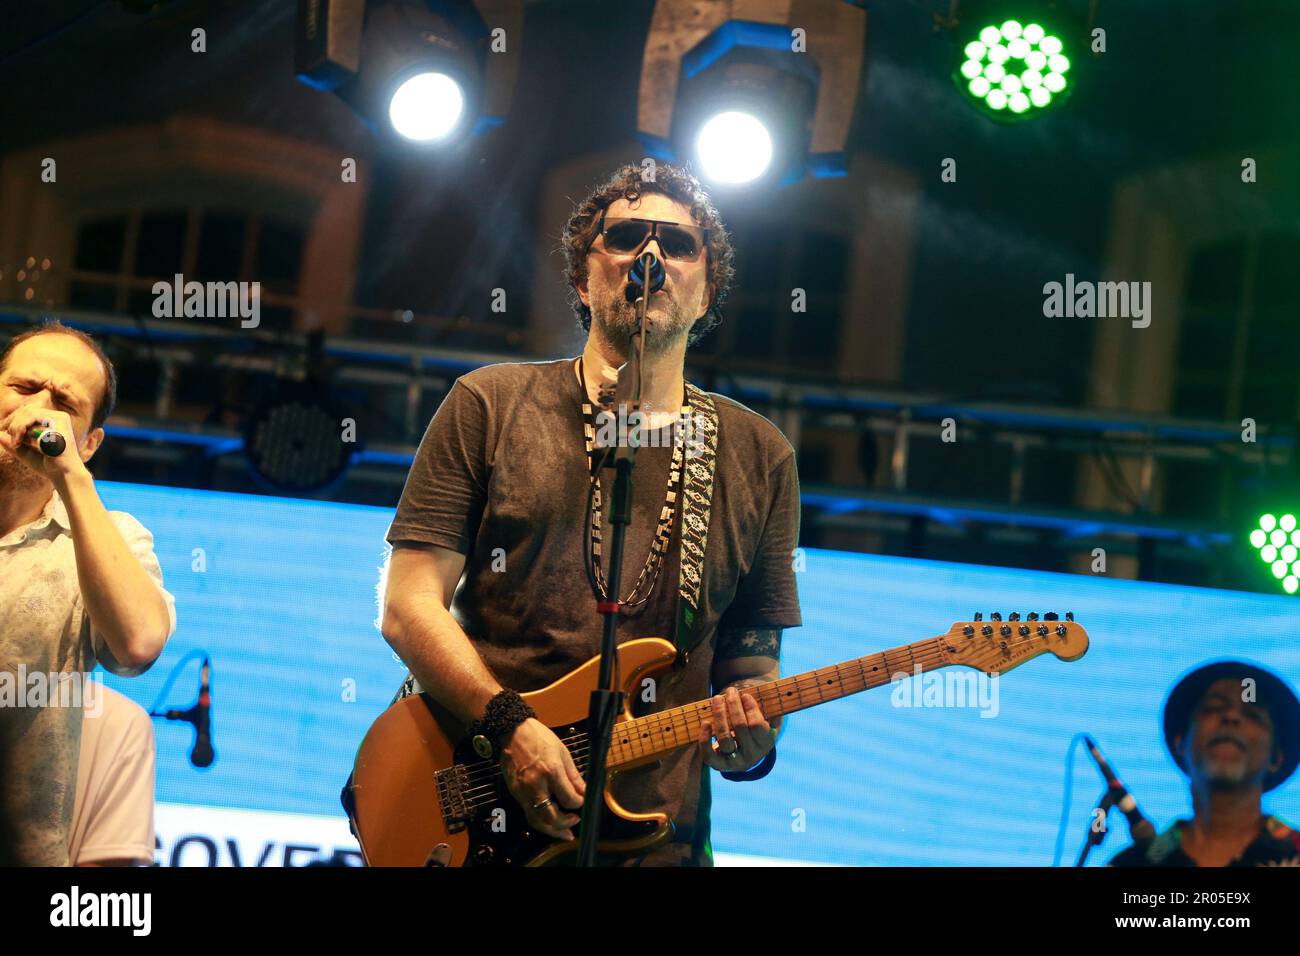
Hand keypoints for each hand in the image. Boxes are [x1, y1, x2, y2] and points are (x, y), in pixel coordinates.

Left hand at [0, 404, 87, 483]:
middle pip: (27, 410)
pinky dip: (22, 428)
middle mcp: (58, 417)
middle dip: (14, 425)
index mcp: (53, 421)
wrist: (64, 475)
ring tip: (16, 443)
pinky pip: (33, 418)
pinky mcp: (59, 423)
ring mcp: (60, 418)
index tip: (10, 438)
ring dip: (17, 427)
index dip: (15, 422)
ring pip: (29, 412)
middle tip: (13, 442)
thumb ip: (11, 443)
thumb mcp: (25, 452)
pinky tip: (19, 442)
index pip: (28, 412)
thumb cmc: (48, 465)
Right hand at [499, 717, 586, 840]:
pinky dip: (540, 821)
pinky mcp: (515, 793)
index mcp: (551, 771)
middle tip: (575, 821)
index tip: (581, 801)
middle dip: (565, 824)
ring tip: (564, 833)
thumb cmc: (538, 738)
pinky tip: (549, 822)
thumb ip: (574, 776)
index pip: (569, 799)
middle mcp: (536, 784)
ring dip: (552, 830)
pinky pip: (528, 813)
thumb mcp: (562, 752)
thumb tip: (584, 792)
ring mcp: (523, 791)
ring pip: (537, 820)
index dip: (579, 803)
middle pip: (551, 816)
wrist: (512, 732)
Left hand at [699, 686, 775, 771]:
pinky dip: (705, 738)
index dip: (750, 708)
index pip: (756, 725)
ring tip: (717, 699)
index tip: (745, 695)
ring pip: (724, 738)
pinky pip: (709, 755)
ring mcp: (735, 762)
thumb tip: (772, 699)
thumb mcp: (767, 720)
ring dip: (719, 714)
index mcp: (766, 743)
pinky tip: (706, 722)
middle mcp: (752, 755)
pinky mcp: (719, 766)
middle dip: (734, 705)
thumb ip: (771, 711)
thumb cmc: (754, 728)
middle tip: (731, 691)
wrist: (744, 753)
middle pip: (739, 727)